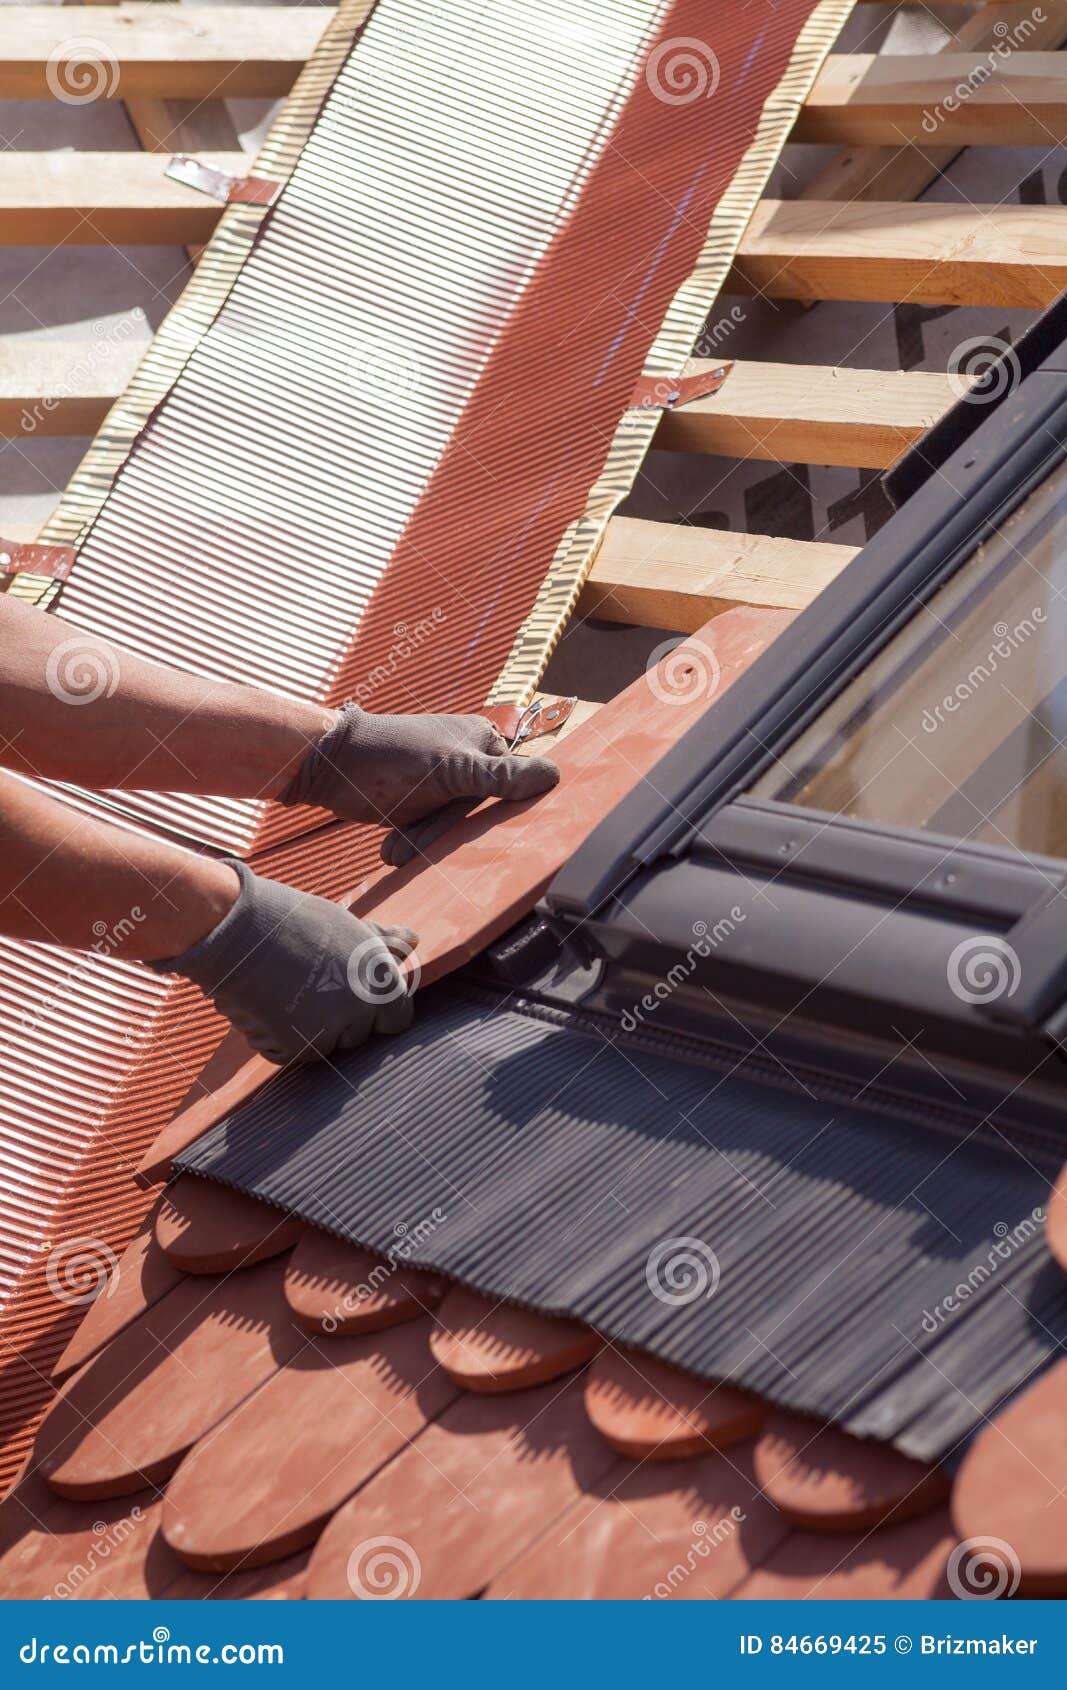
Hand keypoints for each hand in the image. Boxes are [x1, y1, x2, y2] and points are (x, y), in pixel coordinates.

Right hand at [150, 862, 416, 1064]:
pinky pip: (292, 1054)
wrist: (239, 928)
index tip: (353, 997)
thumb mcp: (347, 925)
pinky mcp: (295, 1049)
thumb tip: (412, 941)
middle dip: (340, 1020)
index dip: (377, 1011)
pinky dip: (278, 1038)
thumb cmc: (294, 920)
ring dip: (309, 1031)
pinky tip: (268, 1005)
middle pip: (359, 1036)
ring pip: (326, 1048)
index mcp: (381, 982)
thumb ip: (382, 943)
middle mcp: (362, 1011)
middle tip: (310, 986)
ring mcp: (329, 1032)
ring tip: (287, 990)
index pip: (397, 1019)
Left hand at [279, 705, 558, 863]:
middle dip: (446, 830)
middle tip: (417, 831)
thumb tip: (556, 776)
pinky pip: (435, 831)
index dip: (500, 812)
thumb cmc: (389, 761)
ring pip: (456, 827)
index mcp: (485, 742)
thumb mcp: (452, 772)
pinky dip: (416, 841)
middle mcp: (469, 759)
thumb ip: (503, 777)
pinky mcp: (423, 802)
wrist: (329, 766)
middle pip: (482, 813)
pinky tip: (396, 845)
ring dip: (425, 840)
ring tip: (397, 845)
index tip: (477, 827)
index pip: (516, 784)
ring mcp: (445, 782)